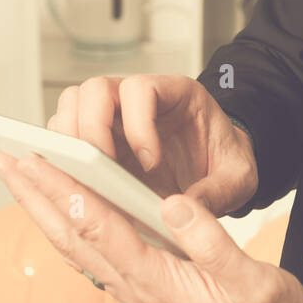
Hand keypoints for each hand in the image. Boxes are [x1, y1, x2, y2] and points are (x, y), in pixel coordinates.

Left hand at [0, 151, 302, 302]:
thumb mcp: (256, 281)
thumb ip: (214, 243)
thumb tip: (174, 204)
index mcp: (161, 281)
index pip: (99, 227)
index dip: (63, 190)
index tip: (34, 161)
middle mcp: (141, 289)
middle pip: (74, 237)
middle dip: (35, 198)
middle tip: (2, 163)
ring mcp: (142, 294)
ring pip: (80, 249)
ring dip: (46, 213)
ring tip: (22, 183)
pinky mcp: (151, 294)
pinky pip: (98, 259)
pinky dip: (73, 232)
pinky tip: (67, 220)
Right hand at [47, 74, 257, 217]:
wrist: (219, 169)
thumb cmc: (226, 163)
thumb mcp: (238, 178)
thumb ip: (217, 192)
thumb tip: (182, 213)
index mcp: (177, 95)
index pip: (140, 89)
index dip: (138, 122)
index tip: (150, 162)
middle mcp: (139, 100)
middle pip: (94, 91)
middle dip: (91, 129)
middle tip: (103, 172)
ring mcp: (114, 119)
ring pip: (71, 108)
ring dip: (70, 142)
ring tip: (86, 180)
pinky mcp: (99, 143)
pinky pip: (66, 138)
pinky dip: (64, 161)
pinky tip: (79, 190)